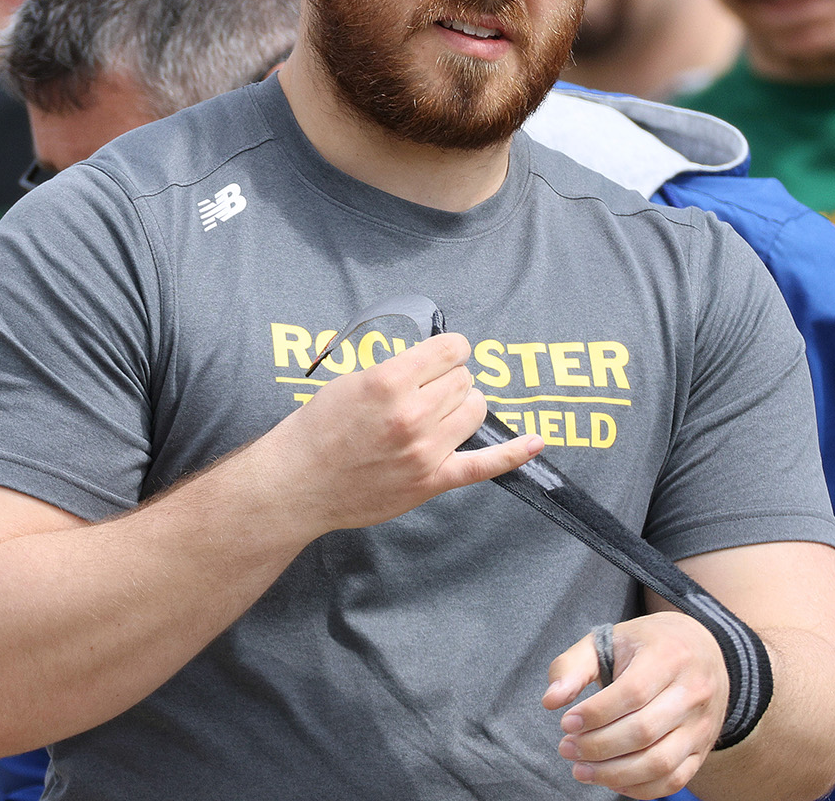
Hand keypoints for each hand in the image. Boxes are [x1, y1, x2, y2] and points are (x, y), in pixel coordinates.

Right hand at [264, 332, 541, 533]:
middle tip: (427, 391)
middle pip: (464, 380)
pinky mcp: (432, 481)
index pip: (450, 350)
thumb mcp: (351, 380)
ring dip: (464, 405)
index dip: (450, 350)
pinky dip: (515, 453)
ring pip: (475, 409)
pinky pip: (485, 464)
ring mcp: (426, 450)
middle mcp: (412, 414)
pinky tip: (537, 441)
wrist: (298, 484)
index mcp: (389, 381)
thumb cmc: (317, 429)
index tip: (446, 354)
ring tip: (440, 412)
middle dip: (450, 379)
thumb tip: (435, 360)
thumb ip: (396, 369)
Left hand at [543, 612, 728, 798]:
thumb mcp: (610, 639)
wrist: (704, 650)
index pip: (632, 693)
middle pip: (643, 732)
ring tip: (581, 769)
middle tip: (566, 748)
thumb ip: (573, 666)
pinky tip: (611, 780)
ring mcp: (702, 724)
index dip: (595, 714)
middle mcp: (693, 692)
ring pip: (660, 762)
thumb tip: (551, 701)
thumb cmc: (647, 646)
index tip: (566, 723)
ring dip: (614, 774)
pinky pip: (673, 780)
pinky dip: (639, 788)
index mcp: (669, 657)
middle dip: (597, 746)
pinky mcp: (703, 749)